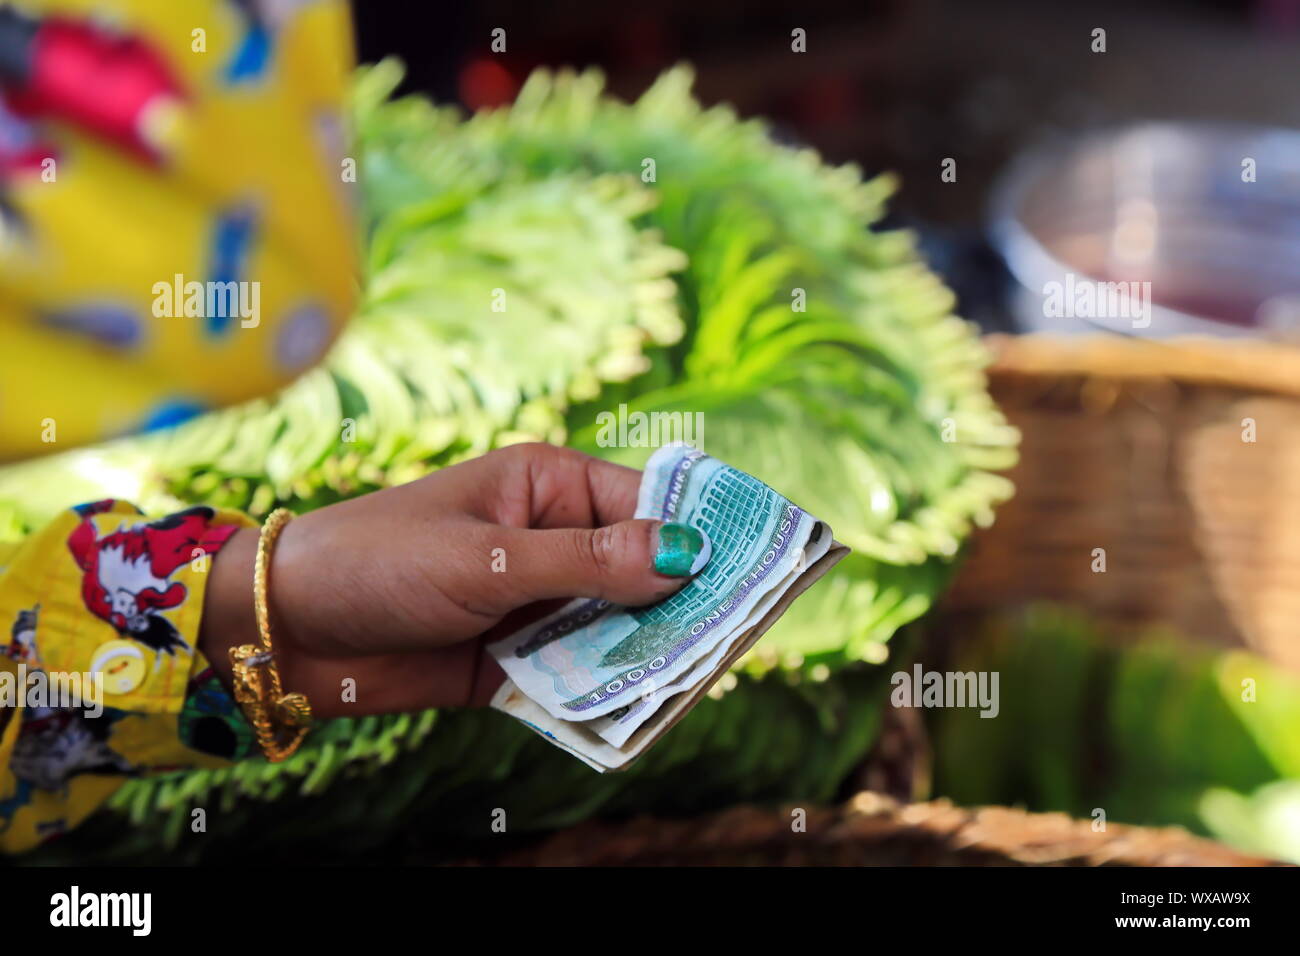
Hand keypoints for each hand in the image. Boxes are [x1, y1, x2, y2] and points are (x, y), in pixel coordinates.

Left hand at [200, 443, 695, 719]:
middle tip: (736, 637)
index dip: (702, 532)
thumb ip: (588, 561)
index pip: (648, 503)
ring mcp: (537, 602)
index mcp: (549, 487)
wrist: (290, 630)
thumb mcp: (488, 557)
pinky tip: (636, 710)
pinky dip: (604, 692)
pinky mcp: (518, 659)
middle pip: (642, 571)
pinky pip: (579, 674)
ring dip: (646, 653)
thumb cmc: (383, 562)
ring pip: (617, 628)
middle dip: (682, 603)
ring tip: (694, 679)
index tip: (761, 566)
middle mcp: (553, 541)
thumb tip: (688, 550)